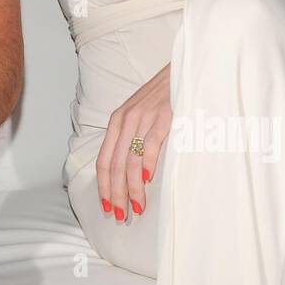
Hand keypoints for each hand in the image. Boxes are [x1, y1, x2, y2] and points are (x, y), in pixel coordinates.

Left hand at [97, 61, 172, 223]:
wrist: (181, 70)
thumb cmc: (161, 97)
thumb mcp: (139, 115)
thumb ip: (130, 137)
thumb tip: (128, 171)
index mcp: (117, 121)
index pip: (104, 160)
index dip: (104, 185)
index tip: (107, 205)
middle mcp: (126, 120)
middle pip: (115, 165)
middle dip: (116, 193)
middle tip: (120, 214)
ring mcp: (144, 118)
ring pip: (131, 160)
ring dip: (133, 187)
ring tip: (137, 206)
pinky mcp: (163, 116)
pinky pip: (151, 144)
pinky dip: (148, 164)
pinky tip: (149, 181)